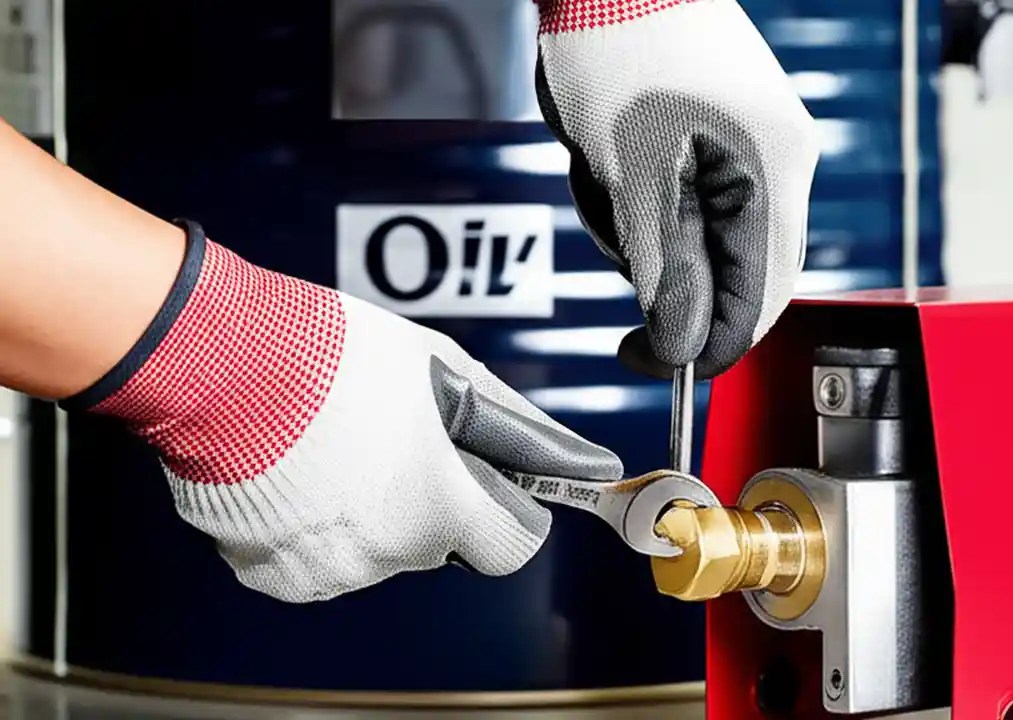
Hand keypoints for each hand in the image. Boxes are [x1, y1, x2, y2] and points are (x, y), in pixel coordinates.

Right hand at [63, 221, 622, 602]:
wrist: (219, 357)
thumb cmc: (338, 355)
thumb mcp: (448, 373)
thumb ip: (522, 431)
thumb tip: (591, 466)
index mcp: (436, 506)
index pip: (512, 545)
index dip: (507, 506)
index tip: (487, 475)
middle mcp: (383, 555)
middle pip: (442, 544)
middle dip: (434, 500)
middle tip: (395, 439)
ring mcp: (323, 571)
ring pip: (379, 553)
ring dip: (373, 513)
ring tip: (338, 447)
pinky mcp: (271, 574)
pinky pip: (320, 561)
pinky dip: (318, 527)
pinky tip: (300, 473)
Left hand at [535, 0, 819, 377]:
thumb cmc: (619, 45)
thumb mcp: (631, 172)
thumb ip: (663, 268)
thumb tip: (682, 346)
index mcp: (775, 173)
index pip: (763, 299)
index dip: (708, 345)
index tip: (647, 360)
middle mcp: (781, 163)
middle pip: (735, 271)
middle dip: (665, 272)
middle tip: (614, 233)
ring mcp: (753, 147)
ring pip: (703, 239)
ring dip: (642, 229)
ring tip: (603, 172)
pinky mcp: (721, 136)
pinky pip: (688, 201)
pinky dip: (643, 201)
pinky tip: (610, 161)